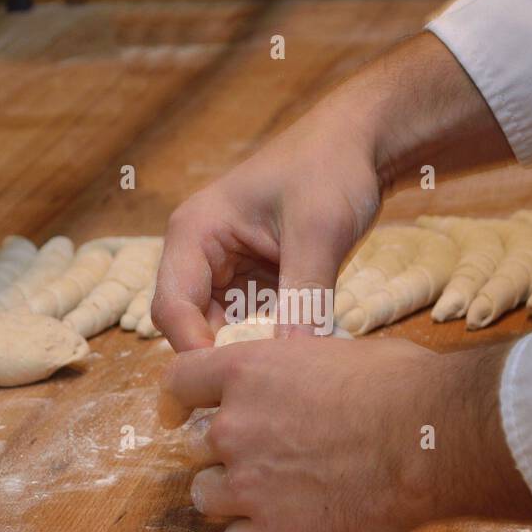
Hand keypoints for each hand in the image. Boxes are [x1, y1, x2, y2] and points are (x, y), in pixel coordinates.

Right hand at [151, 32, 512, 350]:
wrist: (361, 143)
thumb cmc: (331, 169)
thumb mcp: (318, 235)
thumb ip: (304, 299)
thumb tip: (297, 362)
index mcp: (194, 231)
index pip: (170, 307)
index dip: (193, 349)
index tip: (232, 378)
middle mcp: (200, 251)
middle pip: (188, 324)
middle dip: (220, 356)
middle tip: (262, 387)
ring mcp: (226, 267)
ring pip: (220, 329)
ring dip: (246, 350)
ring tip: (285, 375)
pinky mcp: (254, 278)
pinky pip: (249, 322)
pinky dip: (270, 339)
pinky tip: (300, 353)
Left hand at [161, 335, 531, 531]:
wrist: (435, 441)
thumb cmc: (404, 386)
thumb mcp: (337, 352)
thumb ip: (295, 372)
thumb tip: (302, 383)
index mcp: (246, 372)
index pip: (177, 382)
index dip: (182, 399)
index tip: (185, 412)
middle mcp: (233, 428)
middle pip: (192, 446)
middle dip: (223, 452)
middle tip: (267, 457)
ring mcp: (248, 486)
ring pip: (206, 498)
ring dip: (233, 498)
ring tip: (277, 497)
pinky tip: (291, 530)